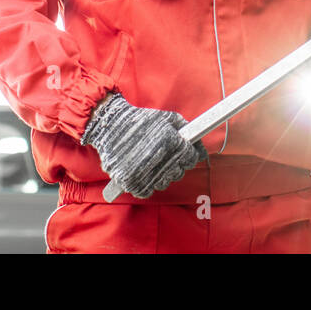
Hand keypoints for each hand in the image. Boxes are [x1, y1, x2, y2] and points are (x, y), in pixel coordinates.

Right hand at [81, 93, 207, 198]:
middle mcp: (157, 157)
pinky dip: (146, 185)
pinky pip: (146, 191)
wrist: (109, 125)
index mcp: (169, 140)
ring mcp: (143, 171)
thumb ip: (186, 128)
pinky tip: (144, 174)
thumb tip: (200, 144)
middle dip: (177, 165)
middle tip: (166, 157)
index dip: (190, 155)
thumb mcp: (166, 117)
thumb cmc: (140, 120)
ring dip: (162, 175)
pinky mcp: (129, 181)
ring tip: (153, 163)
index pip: (191, 158)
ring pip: (164, 183)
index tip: (184, 153)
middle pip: (179, 172)